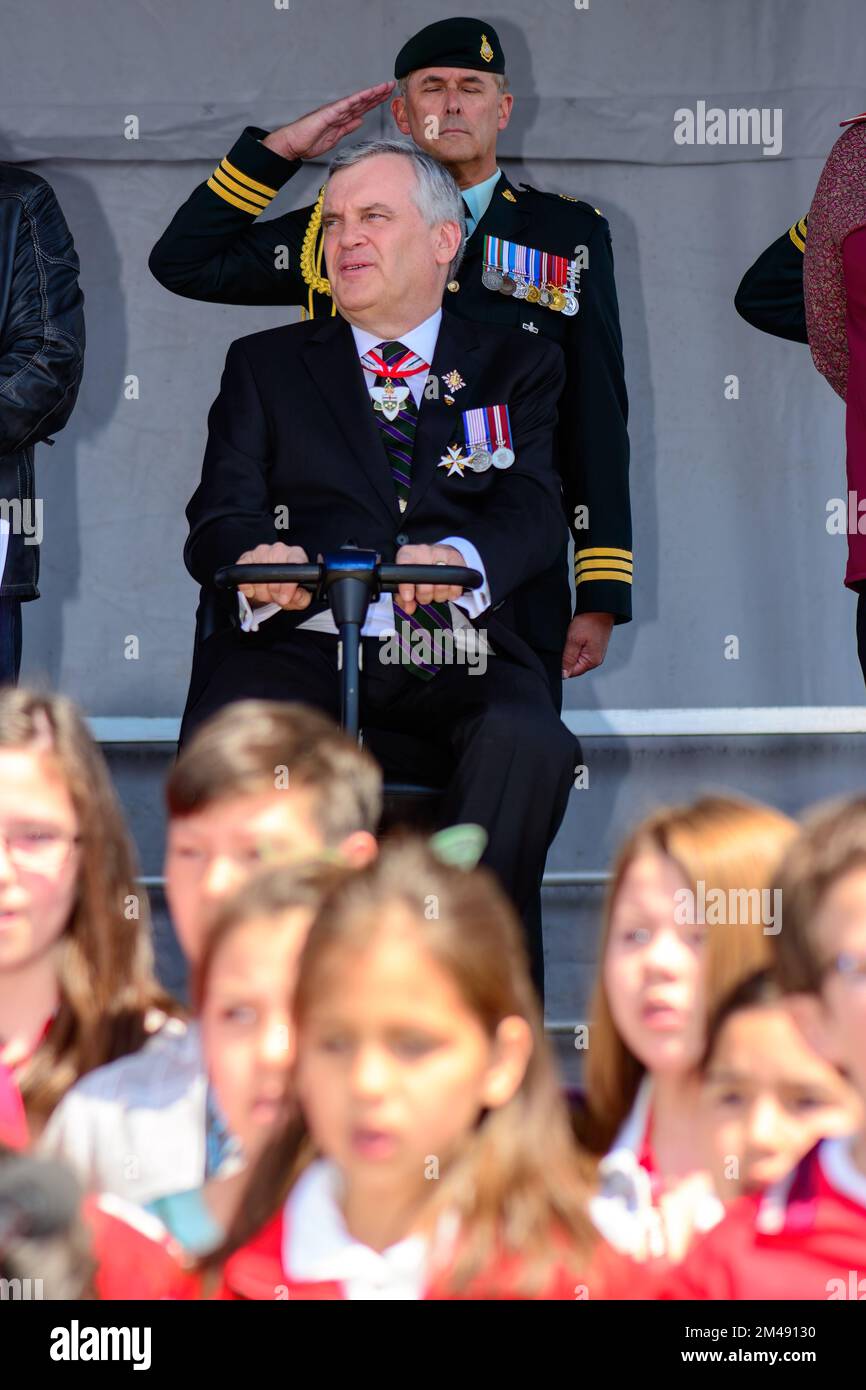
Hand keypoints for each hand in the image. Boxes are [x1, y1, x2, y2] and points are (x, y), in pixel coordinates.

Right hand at [236, 542, 312, 610]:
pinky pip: (242, 572)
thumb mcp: (301, 596)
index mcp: (296, 555)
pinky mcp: (247, 557)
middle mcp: (279, 549)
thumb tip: (295, 596)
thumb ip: (302, 597)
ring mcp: (262, 551)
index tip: (285, 598)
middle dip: (274, 593)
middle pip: (273, 575)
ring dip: (261, 591)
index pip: (294, 566)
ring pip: (257, 575)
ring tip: (268, 592)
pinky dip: (246, 585)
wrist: (277, 581)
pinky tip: (254, 589)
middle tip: (277, 597)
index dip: (288, 586)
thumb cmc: (291, 586)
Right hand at [262, 83, 395, 161]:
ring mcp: (334, 111)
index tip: (387, 96)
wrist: (294, 144)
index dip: (375, 102)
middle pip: (362, 102)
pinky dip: (356, 100)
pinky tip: (366, 95)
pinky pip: (345, 105)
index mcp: (341, 118)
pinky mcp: (328, 114)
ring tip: (384, 87)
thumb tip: (359, 120)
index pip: (362, 108)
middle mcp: (339, 112)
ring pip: (356, 101)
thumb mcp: (335, 137)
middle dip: (377, 94)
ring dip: (370, 94)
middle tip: (391, 86)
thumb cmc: (309, 142)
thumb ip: (347, 127)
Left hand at [395, 543, 465, 614]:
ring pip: (442, 584)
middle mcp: (424, 550)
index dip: (406, 585)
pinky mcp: (456, 559)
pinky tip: (447, 591)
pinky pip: (456, 583)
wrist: (438, 554)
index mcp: (408, 554)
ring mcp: (442, 553)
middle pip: (425, 580)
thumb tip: (409, 608)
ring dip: (439, 596)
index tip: (408, 598)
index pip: (405, 567)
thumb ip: (403, 597)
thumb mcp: (406, 580)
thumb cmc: (419, 569)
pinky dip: (452, 592)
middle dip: (424, 596)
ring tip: (435, 593)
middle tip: (423, 598)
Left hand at [561, 612, 613, 678]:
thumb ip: (568, 659)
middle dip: (567, 656)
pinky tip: (575, 636)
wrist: (599, 607)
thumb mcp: (574, 640)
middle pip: (574, 665)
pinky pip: (580, 649)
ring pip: (576, 656)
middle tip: (567, 643)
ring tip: (572, 638)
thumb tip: (564, 675)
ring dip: (571, 649)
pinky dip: (575, 644)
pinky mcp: (593, 645)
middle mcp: (595, 659)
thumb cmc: (590, 622)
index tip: (561, 652)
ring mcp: (595, 652)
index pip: (572, 672)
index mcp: (592, 661)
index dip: (563, 665)